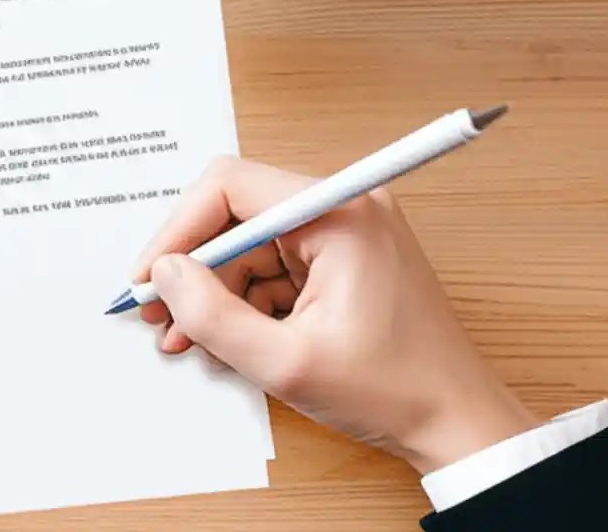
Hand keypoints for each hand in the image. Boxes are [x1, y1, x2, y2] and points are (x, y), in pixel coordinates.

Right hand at [132, 158, 536, 473]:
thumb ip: (212, 315)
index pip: (230, 186)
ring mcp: (344, 234)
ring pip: (249, 247)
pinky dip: (243, 302)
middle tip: (157, 310)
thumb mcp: (286, 361)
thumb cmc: (395, 389)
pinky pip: (273, 268)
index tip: (151, 276)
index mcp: (339, 212)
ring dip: (214, 291)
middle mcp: (343, 208)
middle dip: (194, 267)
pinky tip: (225, 339)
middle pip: (236, 215)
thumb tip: (165, 276)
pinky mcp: (341, 262)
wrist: (456, 423)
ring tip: (188, 337)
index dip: (179, 229)